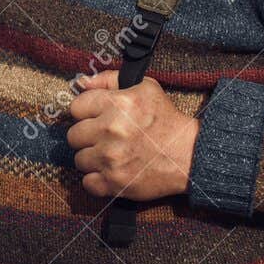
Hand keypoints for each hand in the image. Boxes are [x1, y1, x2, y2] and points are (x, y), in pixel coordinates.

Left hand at [66, 71, 196, 201]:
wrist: (189, 155)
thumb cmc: (166, 120)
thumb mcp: (144, 87)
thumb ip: (109, 80)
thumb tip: (81, 82)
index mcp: (116, 104)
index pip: (76, 107)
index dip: (85, 113)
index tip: (96, 118)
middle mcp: (110, 130)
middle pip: (73, 136)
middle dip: (86, 137)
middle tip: (103, 138)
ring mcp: (111, 158)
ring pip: (79, 160)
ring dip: (92, 159)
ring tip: (110, 155)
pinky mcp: (115, 182)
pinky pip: (87, 182)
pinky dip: (97, 180)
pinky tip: (110, 172)